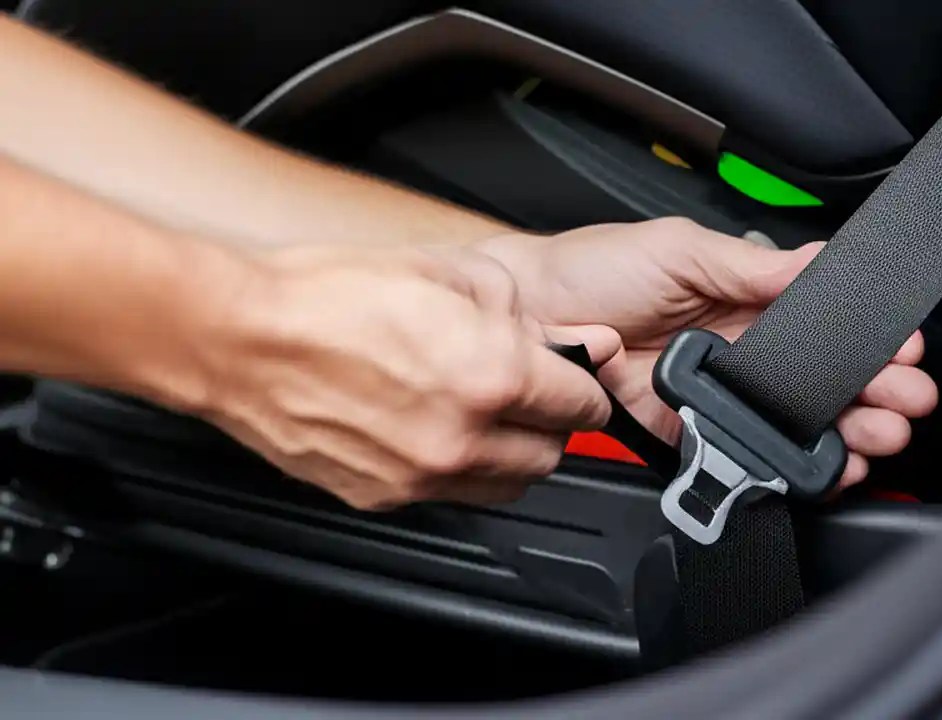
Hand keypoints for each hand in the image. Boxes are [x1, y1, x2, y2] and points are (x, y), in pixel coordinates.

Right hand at [193, 244, 617, 509]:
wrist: (240, 337)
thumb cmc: (329, 296)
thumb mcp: (447, 271)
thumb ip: (522, 309)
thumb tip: (568, 335)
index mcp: (493, 376)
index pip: (582, 405)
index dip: (584, 386)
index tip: (576, 379)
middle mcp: (465, 437)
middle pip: (551, 456)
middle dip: (551, 425)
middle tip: (530, 394)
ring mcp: (423, 475)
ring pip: (508, 488)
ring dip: (512, 456)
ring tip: (484, 416)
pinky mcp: (385, 497)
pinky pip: (449, 496)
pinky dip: (458, 470)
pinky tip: (432, 430)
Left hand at [480, 218, 937, 490]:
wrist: (528, 318)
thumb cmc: (593, 270)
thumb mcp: (680, 249)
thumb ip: (752, 266)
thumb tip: (819, 263)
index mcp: (745, 297)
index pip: (822, 323)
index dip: (866, 340)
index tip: (901, 351)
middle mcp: (739, 348)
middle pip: (821, 378)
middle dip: (873, 392)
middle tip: (905, 403)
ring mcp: (716, 393)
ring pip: (793, 420)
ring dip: (842, 432)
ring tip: (877, 438)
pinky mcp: (687, 431)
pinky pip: (743, 452)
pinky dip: (784, 464)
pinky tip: (820, 466)